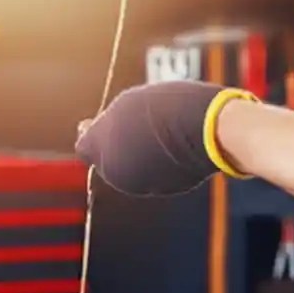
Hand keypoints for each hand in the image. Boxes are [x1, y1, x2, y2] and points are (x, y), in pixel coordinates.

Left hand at [75, 81, 256, 195]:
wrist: (208, 129)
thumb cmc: (165, 108)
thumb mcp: (127, 103)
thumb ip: (105, 122)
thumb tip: (86, 130)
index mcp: (99, 151)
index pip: (85, 146)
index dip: (93, 132)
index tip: (103, 120)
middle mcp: (114, 174)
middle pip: (107, 157)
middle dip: (116, 143)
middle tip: (138, 122)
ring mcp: (140, 185)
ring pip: (133, 166)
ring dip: (139, 153)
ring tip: (160, 130)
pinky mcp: (165, 189)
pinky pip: (156, 173)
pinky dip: (160, 162)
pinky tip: (176, 144)